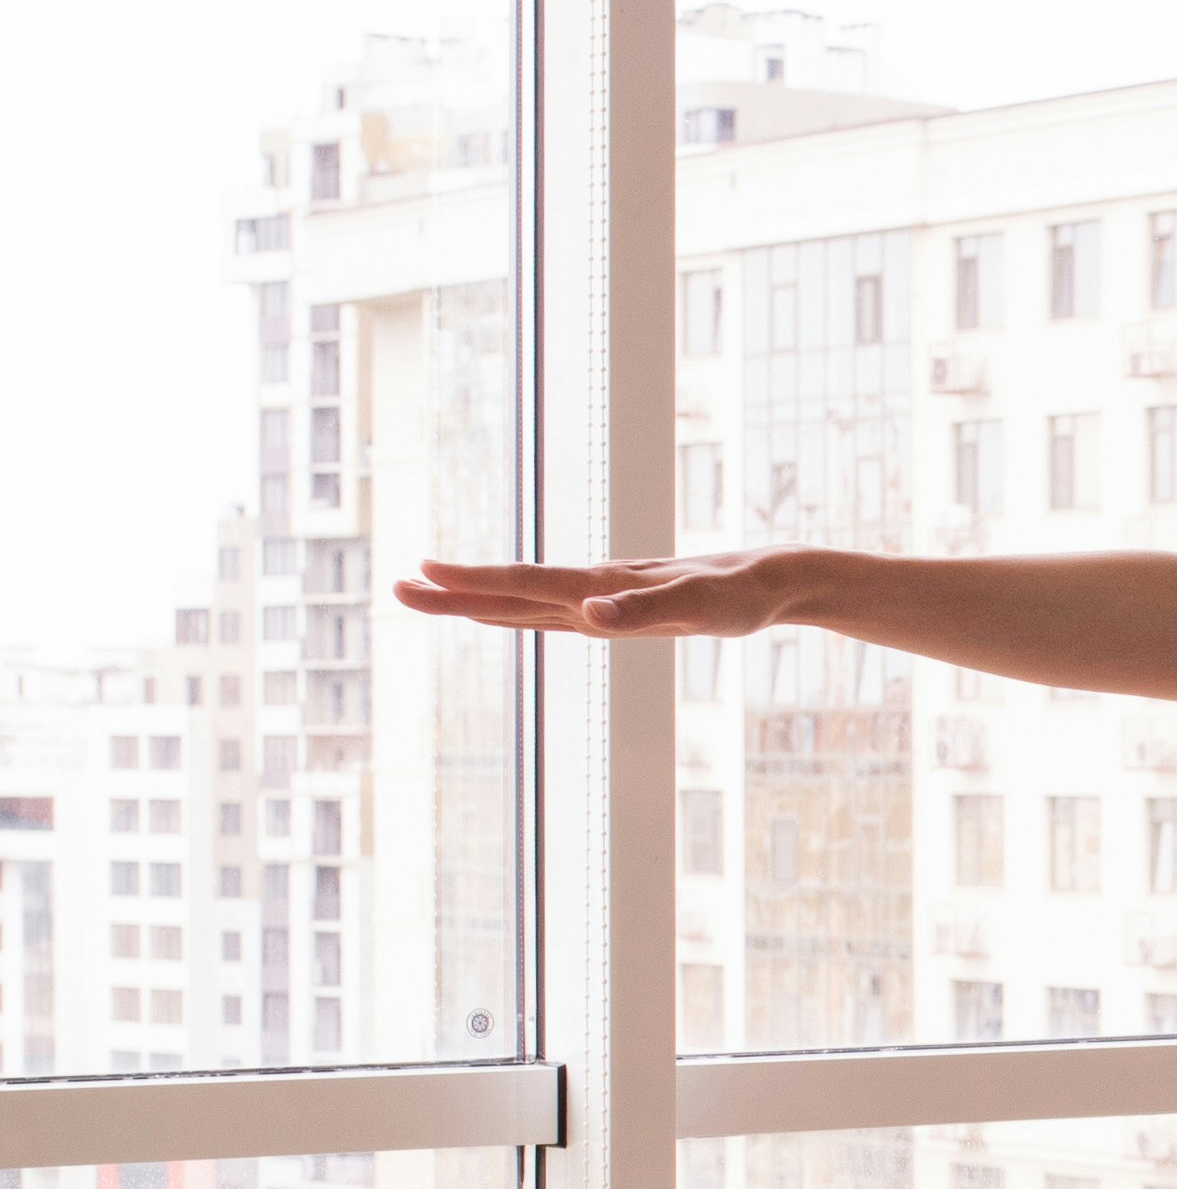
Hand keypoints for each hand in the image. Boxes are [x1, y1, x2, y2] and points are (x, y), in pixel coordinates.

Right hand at [394, 558, 807, 639]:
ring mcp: (601, 595)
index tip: (421, 576)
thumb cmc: (740, 596)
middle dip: (454, 592)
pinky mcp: (616, 604)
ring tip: (427, 590)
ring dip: (476, 597)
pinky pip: (552, 607)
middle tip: (395, 587)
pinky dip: (515, 607)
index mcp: (603, 587)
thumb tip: (589, 612)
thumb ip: (647, 611)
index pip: (524, 586)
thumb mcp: (701, 609)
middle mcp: (593, 588)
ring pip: (525, 598)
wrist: (770, 578)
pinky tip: (499, 609)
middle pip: (511, 590)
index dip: (472, 585)